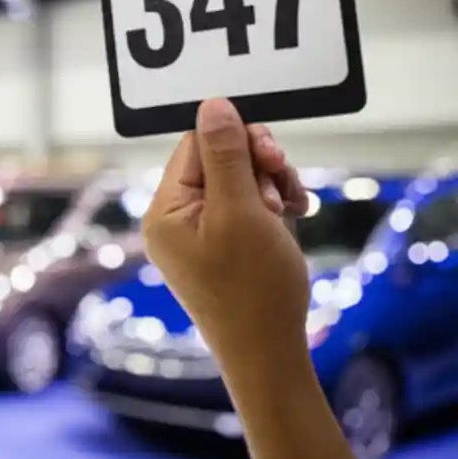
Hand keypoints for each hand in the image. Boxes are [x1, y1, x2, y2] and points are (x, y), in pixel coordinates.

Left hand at [142, 98, 310, 356]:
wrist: (268, 353)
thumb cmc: (252, 288)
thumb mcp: (240, 211)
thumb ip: (226, 156)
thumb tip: (212, 105)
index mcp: (164, 210)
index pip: (195, 146)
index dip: (237, 141)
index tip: (272, 156)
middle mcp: (175, 219)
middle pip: (218, 160)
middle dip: (258, 164)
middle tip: (283, 182)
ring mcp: (200, 233)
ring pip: (240, 180)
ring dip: (271, 183)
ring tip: (290, 206)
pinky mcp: (226, 245)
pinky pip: (248, 206)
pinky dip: (273, 204)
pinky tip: (295, 213)